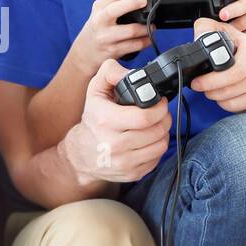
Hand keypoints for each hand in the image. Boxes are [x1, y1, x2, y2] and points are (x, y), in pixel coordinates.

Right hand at [63, 59, 171, 184]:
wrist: (81, 154)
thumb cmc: (93, 119)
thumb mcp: (94, 90)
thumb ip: (109, 72)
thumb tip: (128, 72)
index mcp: (105, 121)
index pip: (145, 117)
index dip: (159, 107)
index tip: (159, 102)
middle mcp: (113, 144)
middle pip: (157, 131)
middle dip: (164, 118)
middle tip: (160, 112)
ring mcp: (123, 162)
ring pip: (161, 145)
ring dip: (163, 133)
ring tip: (155, 125)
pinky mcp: (132, 174)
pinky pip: (157, 158)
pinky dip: (157, 147)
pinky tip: (149, 140)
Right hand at [65, 0, 153, 75]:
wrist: (84, 52)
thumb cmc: (98, 28)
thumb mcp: (101, 12)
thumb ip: (118, 3)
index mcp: (99, 7)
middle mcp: (100, 21)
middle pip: (115, 9)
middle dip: (132, 3)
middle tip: (145, 1)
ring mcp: (105, 37)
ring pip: (130, 31)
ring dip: (146, 28)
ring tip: (152, 26)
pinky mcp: (112, 50)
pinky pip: (134, 46)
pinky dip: (146, 41)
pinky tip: (148, 38)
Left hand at [189, 18, 245, 116]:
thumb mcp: (234, 36)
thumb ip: (211, 31)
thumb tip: (197, 38)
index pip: (232, 72)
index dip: (210, 80)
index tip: (196, 83)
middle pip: (230, 90)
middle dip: (211, 92)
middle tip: (204, 89)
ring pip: (234, 104)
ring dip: (219, 100)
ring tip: (218, 93)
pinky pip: (244, 112)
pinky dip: (233, 107)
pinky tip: (233, 98)